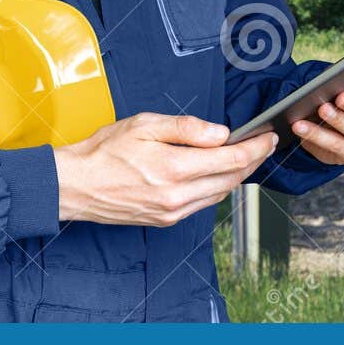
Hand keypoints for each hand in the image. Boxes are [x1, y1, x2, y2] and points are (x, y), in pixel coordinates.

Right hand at [52, 113, 277, 225]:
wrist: (75, 186)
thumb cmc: (105, 151)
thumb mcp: (144, 125)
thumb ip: (186, 128)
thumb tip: (221, 133)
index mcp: (174, 168)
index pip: (232, 160)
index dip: (256, 147)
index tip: (268, 136)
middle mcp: (178, 196)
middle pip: (233, 179)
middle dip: (254, 160)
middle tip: (265, 143)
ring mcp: (173, 212)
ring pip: (221, 193)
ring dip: (238, 175)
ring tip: (247, 155)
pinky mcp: (166, 219)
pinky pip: (203, 203)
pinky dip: (218, 187)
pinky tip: (219, 173)